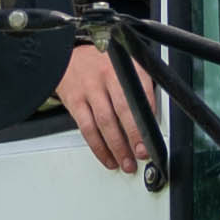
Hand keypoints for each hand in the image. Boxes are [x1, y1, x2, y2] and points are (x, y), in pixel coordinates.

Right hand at [50, 40, 152, 173]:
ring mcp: (90, 89)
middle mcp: (107, 75)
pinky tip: (108, 157)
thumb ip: (140, 88)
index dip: (147, 118)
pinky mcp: (75, 101)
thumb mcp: (126, 66)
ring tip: (126, 163)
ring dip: (117, 147)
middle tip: (141, 153)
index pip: (141, 93)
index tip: (153, 137)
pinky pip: (87, 129)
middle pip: (123, 109)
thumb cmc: (101, 65)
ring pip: (105, 123)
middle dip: (134, 136)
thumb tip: (152, 119)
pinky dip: (98, 148)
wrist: (67, 57)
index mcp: (126, 67)